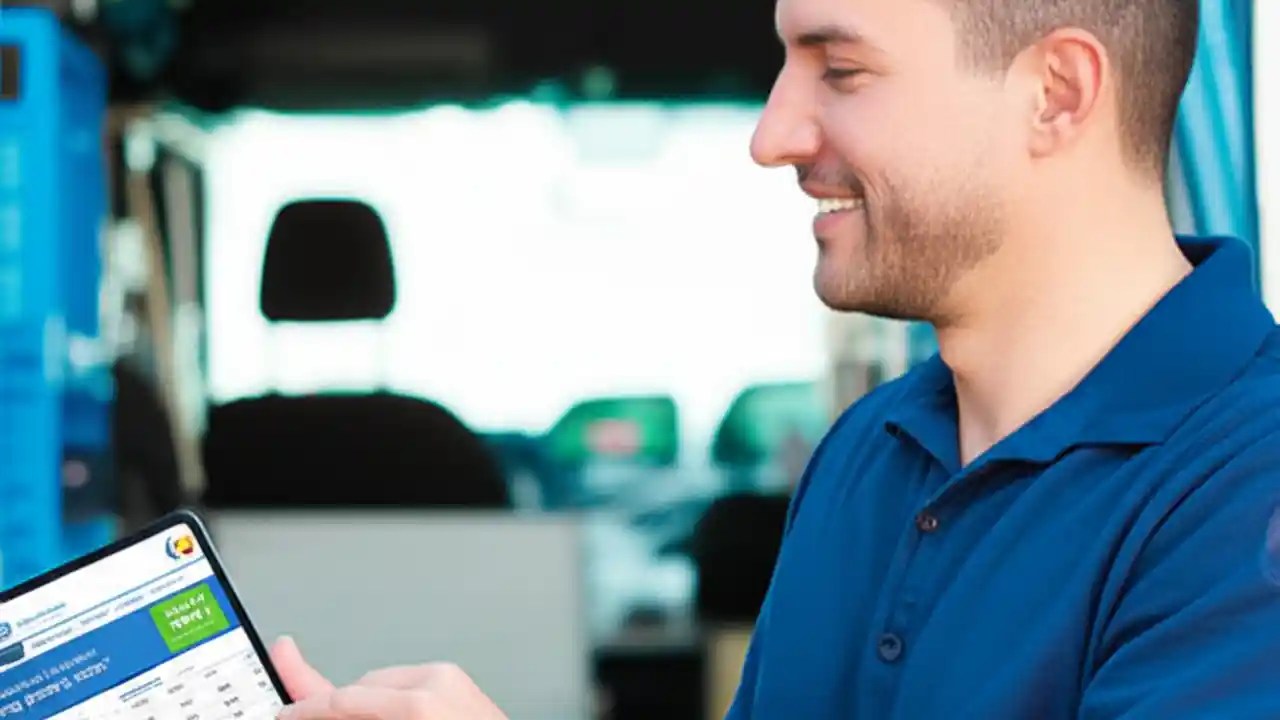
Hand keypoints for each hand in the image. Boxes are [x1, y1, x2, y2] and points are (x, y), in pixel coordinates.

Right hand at [271, 637, 507, 719]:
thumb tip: (323, 711)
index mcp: (419, 707)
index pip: (343, 700)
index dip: (305, 708)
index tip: (284, 715)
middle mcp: (436, 682)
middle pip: (360, 686)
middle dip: (334, 708)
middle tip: (303, 714)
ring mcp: (450, 678)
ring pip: (381, 684)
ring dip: (364, 707)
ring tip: (352, 716)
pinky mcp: (457, 681)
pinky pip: (407, 686)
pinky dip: (389, 704)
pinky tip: (384, 714)